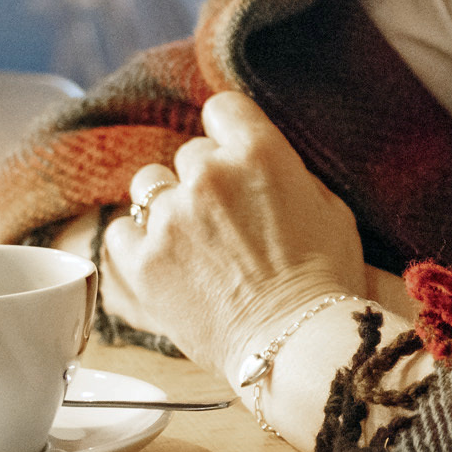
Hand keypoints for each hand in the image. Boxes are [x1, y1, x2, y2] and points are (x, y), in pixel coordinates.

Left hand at [102, 91, 365, 376]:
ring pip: (149, 186)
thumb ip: (288, 174)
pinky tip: (163, 260)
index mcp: (260, 154)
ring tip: (192, 241)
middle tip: (227, 219)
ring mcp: (169, 218)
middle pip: (190, 154)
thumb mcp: (331, 210)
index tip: (233, 154)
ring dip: (168, 206)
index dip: (229, 132)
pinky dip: (137, 243)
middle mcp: (209, 176)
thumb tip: (261, 164)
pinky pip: (120, 231)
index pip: (223, 109)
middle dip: (206, 180)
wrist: (294, 343)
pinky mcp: (140, 260)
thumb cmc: (324, 280)